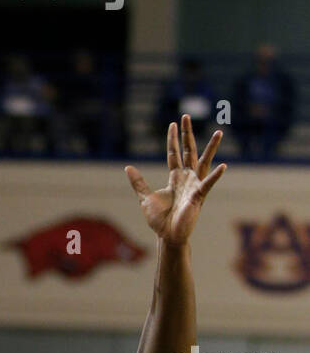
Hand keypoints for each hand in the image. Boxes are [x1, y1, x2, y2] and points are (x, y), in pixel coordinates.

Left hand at [125, 116, 225, 244]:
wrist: (167, 236)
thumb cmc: (159, 219)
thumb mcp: (145, 198)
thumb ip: (138, 182)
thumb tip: (128, 167)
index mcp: (175, 178)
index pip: (174, 154)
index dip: (173, 139)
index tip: (173, 123)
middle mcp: (186, 178)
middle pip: (188, 151)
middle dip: (187, 134)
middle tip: (186, 116)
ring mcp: (194, 186)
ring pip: (204, 162)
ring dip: (211, 148)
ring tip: (218, 132)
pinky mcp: (198, 197)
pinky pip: (208, 184)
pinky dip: (215, 176)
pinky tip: (222, 166)